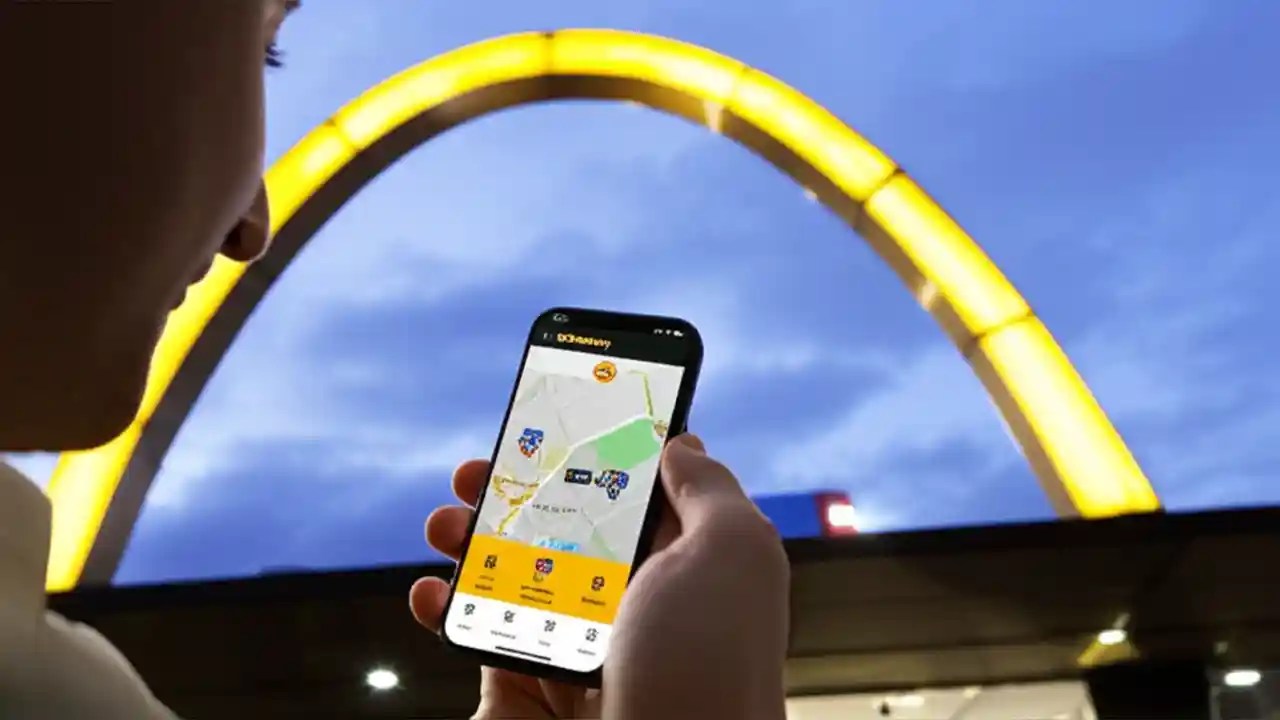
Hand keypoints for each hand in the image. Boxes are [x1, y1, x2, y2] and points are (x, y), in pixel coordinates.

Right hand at [409, 434, 789, 719]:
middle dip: (518, 488)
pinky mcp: (529, 688)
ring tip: (444, 520)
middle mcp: (638, 603)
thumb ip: (709, 490)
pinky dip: (446, 607)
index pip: (644, 492)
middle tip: (478, 466)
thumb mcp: (733, 555)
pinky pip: (481, 634)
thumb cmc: (706, 670)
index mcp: (691, 568)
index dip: (603, 449)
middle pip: (569, 525)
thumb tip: (682, 441)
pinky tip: (432, 590)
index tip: (558, 415)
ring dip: (469, 537)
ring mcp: (582, 646)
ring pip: (516, 572)